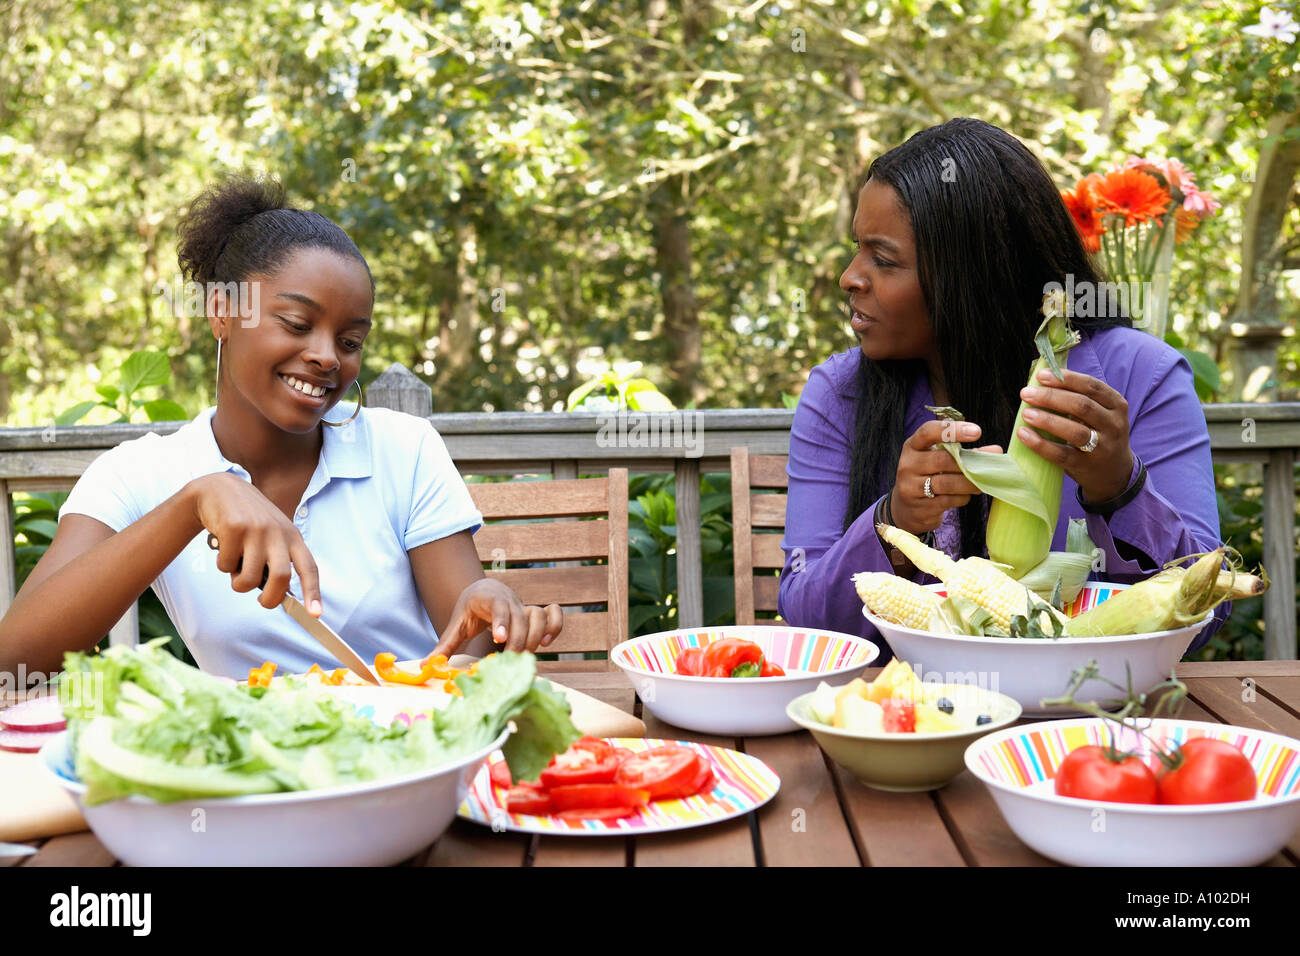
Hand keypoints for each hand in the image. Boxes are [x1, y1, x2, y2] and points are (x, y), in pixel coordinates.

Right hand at [190, 473, 321, 615]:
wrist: (221, 490)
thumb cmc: (249, 521)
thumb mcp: (272, 534)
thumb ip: (277, 559)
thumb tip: (277, 594)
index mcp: (292, 537)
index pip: (308, 567)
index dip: (313, 592)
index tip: (315, 614)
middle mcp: (278, 532)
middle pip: (281, 578)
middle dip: (269, 599)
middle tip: (262, 601)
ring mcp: (256, 529)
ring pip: (250, 578)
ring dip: (239, 583)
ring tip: (236, 569)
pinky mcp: (234, 527)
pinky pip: (226, 565)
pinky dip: (222, 566)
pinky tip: (223, 548)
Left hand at [432, 578, 562, 656]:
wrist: (485, 590)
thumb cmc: (470, 608)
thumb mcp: (457, 623)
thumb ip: (445, 645)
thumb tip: (426, 665)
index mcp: (488, 599)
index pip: (498, 606)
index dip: (501, 621)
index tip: (500, 639)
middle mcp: (510, 600)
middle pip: (521, 617)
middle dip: (518, 640)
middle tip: (509, 659)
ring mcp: (525, 606)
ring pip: (540, 615)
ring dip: (535, 636)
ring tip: (524, 654)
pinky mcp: (536, 613)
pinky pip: (554, 614)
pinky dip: (554, 627)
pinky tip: (545, 643)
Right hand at [888, 419, 1001, 533]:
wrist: (906, 507)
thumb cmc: (927, 476)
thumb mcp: (934, 458)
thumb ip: (960, 453)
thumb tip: (995, 451)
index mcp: (912, 446)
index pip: (928, 432)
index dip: (952, 430)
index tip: (977, 432)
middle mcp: (908, 465)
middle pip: (942, 460)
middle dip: (968, 463)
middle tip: (989, 464)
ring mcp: (911, 487)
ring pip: (947, 483)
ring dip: (970, 483)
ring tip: (982, 482)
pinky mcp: (920, 507)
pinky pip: (948, 500)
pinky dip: (963, 497)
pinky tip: (966, 495)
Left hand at [1017, 368, 1133, 504]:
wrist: (1114, 473)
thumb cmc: (1098, 434)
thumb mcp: (1099, 413)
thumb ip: (1079, 397)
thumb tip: (1042, 378)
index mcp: (1116, 405)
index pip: (1092, 386)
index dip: (1066, 379)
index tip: (1041, 376)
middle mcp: (1113, 425)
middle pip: (1082, 406)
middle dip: (1051, 397)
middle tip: (1026, 393)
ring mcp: (1102, 447)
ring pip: (1074, 431)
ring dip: (1047, 420)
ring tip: (1026, 414)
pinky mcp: (1086, 466)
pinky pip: (1061, 454)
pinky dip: (1040, 444)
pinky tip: (1024, 434)